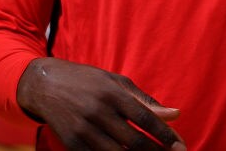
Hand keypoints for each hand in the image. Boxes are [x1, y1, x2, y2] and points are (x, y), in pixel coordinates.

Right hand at [17, 57, 185, 150]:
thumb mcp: (117, 82)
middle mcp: (98, 112)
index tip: (180, 145)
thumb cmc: (89, 81)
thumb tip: (175, 114)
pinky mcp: (71, 143)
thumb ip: (145, 100)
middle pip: (133, 140)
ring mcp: (82, 130)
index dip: (164, 134)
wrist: (46, 84)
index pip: (145, 119)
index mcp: (113, 94)